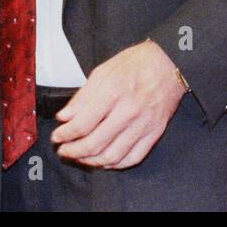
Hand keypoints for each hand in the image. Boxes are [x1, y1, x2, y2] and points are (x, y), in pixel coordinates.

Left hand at [50, 39, 185, 169]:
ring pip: (113, 155)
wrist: (170, 63)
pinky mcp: (155, 132)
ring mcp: (143, 124)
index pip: (82, 123)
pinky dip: (116, 164)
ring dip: (92, 161)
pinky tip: (105, 160)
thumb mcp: (103, 71)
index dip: (65, 134)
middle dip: (73, 151)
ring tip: (81, 157)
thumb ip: (83, 96)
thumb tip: (65, 117)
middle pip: (95, 143)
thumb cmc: (136, 64)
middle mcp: (128, 111)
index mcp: (113, 92)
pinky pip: (133, 158)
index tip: (57, 136)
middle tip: (64, 151)